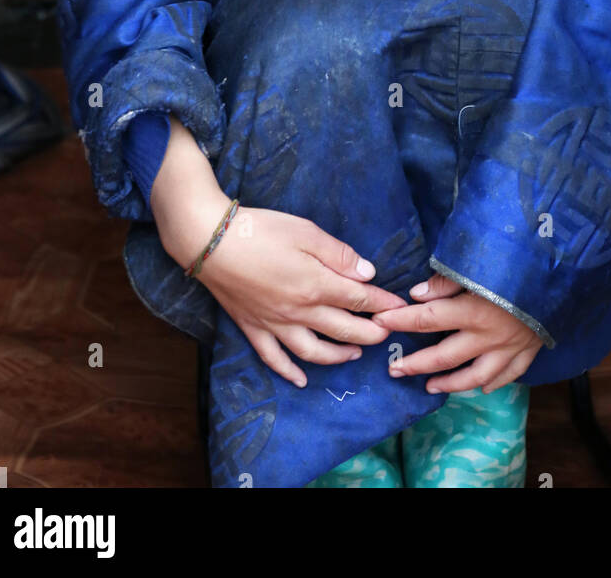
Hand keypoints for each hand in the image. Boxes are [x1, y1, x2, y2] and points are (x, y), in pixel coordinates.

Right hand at [194, 206, 406, 387]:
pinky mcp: (253, 328)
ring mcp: (275, 324)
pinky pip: (274, 359)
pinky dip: (289, 372)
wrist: (211, 241)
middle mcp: (299, 312)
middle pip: (343, 330)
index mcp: (316, 285)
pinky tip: (302, 379)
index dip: (382, 304)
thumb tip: (367, 274)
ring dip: (339, 356)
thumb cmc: (261, 230)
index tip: (399, 308)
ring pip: (314, 351)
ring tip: (355, 354)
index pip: (359, 299)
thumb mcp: (305, 231)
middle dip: (370, 334)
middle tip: (386, 333)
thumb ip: (338, 255)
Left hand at [371, 272, 542, 393]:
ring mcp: (508, 348)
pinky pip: (507, 375)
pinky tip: (479, 388)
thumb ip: (446, 281)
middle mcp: (488, 336)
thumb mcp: (479, 265)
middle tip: (394, 370)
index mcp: (473, 310)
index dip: (401, 320)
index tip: (380, 322)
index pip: (427, 319)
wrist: (564, 277)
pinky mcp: (527, 352)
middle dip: (416, 364)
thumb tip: (417, 294)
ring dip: (450, 384)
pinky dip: (492, 384)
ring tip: (429, 387)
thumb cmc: (516, 265)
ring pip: (474, 377)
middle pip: (444, 356)